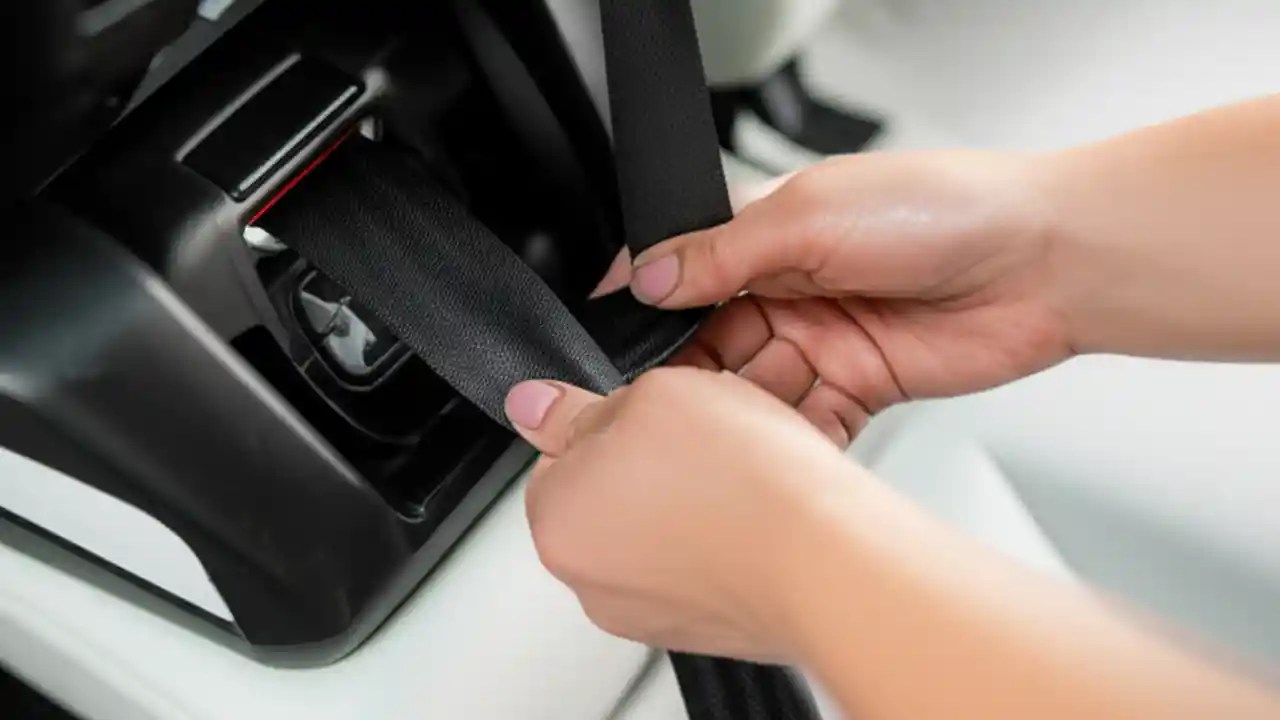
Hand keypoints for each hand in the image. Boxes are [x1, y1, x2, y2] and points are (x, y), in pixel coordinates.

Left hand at [504, 367, 859, 659]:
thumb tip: (531, 404)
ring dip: (686, 501)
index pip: (558, 455)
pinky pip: (697, 566)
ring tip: (738, 477)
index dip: (611, 422)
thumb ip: (579, 405)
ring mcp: (645, 613)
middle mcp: (588, 580)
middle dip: (648, 464)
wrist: (828, 563)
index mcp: (556, 519)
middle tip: (701, 441)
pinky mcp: (700, 629)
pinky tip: (754, 515)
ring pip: (655, 532)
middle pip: (605, 497)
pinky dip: (718, 540)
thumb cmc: (746, 484)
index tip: (653, 417)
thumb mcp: (652, 395)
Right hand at [604, 151, 1073, 445]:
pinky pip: (807, 425)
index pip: (685, 276)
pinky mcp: (860, 386)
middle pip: (710, 344)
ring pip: (753, 390)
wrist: (1045, 260)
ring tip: (715, 435)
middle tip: (663, 405)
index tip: (613, 344)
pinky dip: (787, 442)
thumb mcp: (811, 215)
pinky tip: (769, 454)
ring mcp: (824, 339)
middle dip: (688, 374)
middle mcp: (790, 288)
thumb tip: (649, 276)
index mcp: (769, 234)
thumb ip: (724, 252)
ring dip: (736, 413)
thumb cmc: (942, 209)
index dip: (651, 310)